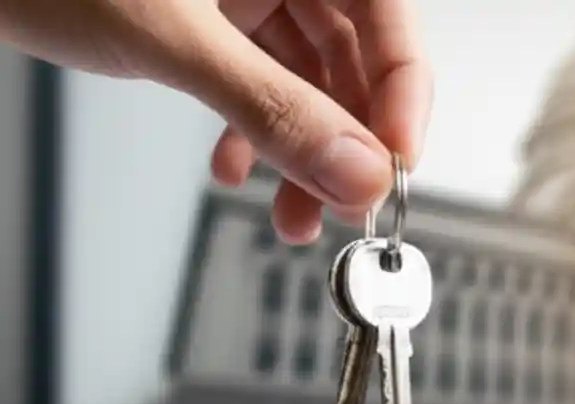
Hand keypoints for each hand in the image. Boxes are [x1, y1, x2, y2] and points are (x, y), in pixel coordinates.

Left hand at [0, 0, 431, 242]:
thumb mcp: (174, 39)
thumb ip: (270, 107)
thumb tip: (351, 168)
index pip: (385, 17)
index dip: (399, 93)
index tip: (390, 164)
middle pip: (349, 57)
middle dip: (345, 141)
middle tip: (340, 204)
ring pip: (300, 81)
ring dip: (300, 153)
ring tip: (294, 212)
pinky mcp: (204, 24)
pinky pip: (251, 86)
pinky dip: (248, 134)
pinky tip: (231, 168)